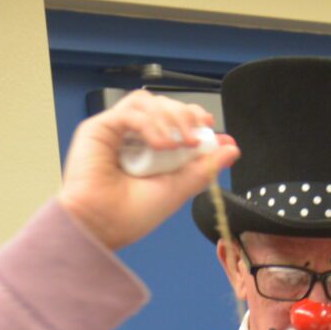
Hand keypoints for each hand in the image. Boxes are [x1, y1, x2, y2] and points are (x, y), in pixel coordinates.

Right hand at [55, 89, 237, 252]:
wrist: (102, 226)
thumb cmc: (132, 215)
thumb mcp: (179, 188)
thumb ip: (204, 168)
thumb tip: (231, 149)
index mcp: (149, 150)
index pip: (173, 119)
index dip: (192, 116)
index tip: (208, 126)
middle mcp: (132, 138)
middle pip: (162, 106)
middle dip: (185, 115)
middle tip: (197, 137)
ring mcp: (115, 132)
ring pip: (147, 103)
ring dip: (170, 119)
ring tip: (179, 145)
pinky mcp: (99, 129)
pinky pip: (130, 113)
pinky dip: (151, 125)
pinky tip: (162, 145)